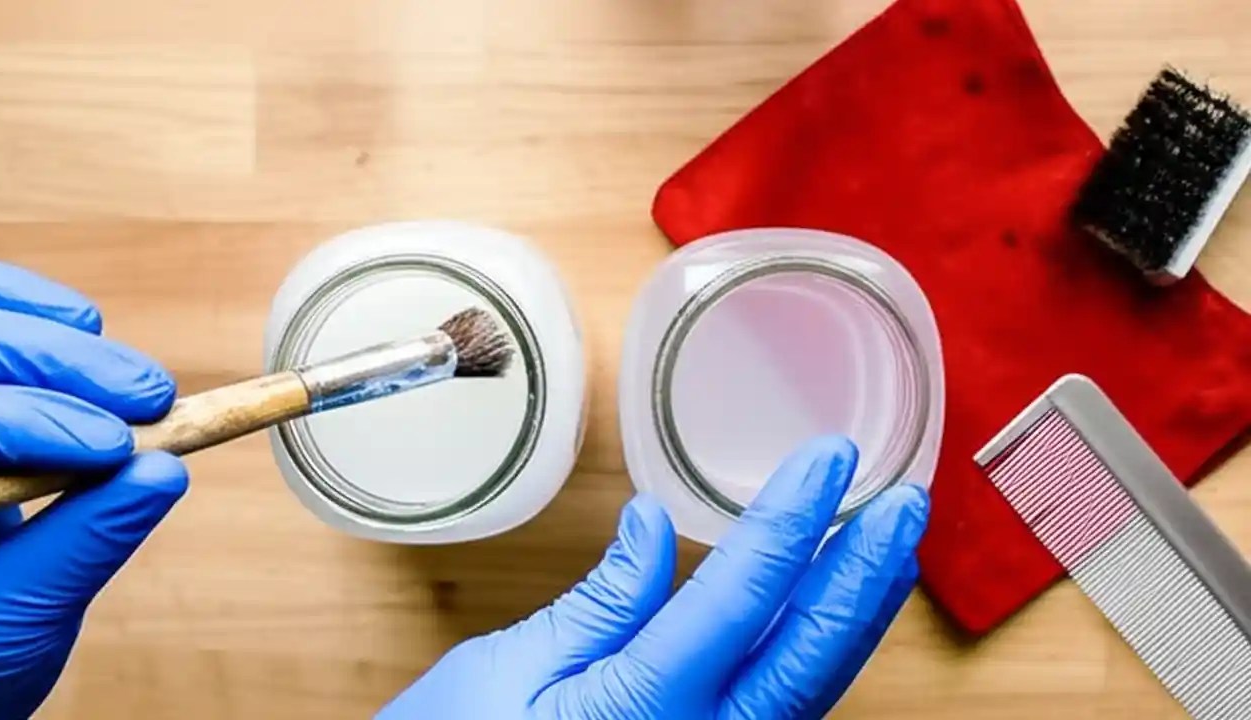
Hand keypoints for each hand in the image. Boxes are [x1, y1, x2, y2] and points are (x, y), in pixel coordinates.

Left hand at [0, 258, 187, 719]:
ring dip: (49, 332)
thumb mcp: (16, 616)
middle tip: (150, 395)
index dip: (37, 422)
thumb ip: (84, 541)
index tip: (118, 447)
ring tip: (133, 375)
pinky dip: (27, 313)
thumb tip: (164, 471)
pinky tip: (83, 326)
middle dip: (59, 364)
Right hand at [380, 436, 928, 719]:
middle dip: (865, 577)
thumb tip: (655, 526)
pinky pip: (783, 711)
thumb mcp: (505, 672)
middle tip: (904, 503)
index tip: (828, 460)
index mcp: (639, 712)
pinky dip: (818, 654)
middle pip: (810, 658)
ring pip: (813, 691)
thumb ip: (599, 604)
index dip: (792, 522)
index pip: (740, 601)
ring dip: (856, 616)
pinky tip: (830, 612)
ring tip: (886, 546)